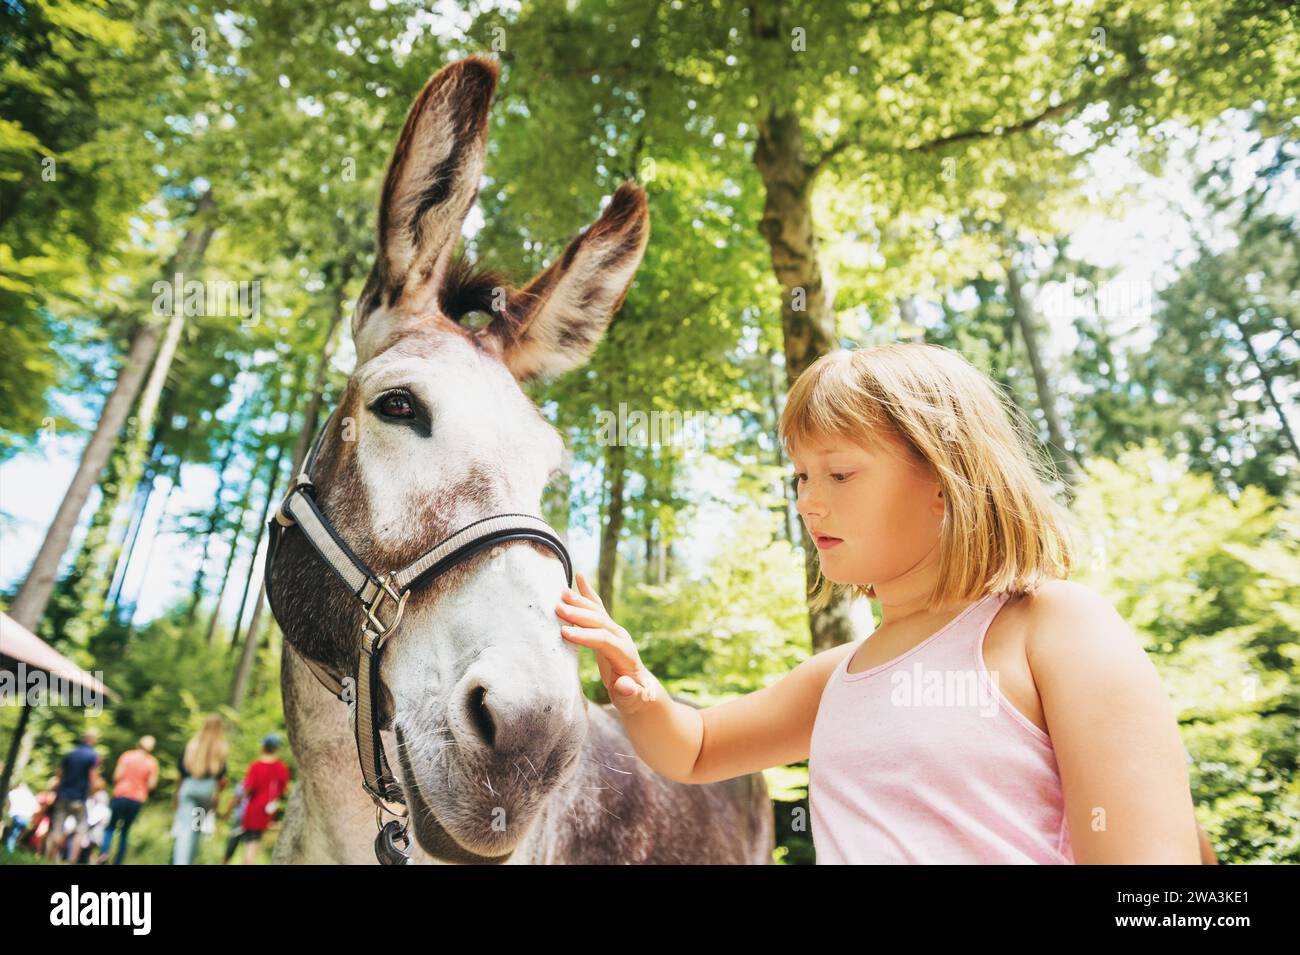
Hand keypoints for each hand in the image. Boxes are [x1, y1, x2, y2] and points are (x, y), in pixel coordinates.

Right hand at [554, 571, 659, 715]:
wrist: (641, 691)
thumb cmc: (634, 698)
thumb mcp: (632, 700)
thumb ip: (629, 693)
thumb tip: (625, 686)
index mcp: (624, 654)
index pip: (603, 640)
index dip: (585, 636)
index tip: (564, 633)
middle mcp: (621, 637)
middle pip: (599, 621)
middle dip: (579, 614)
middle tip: (557, 608)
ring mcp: (615, 630)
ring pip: (597, 611)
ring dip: (579, 601)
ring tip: (561, 592)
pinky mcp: (609, 628)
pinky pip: (597, 607)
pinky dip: (588, 592)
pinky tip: (580, 576)